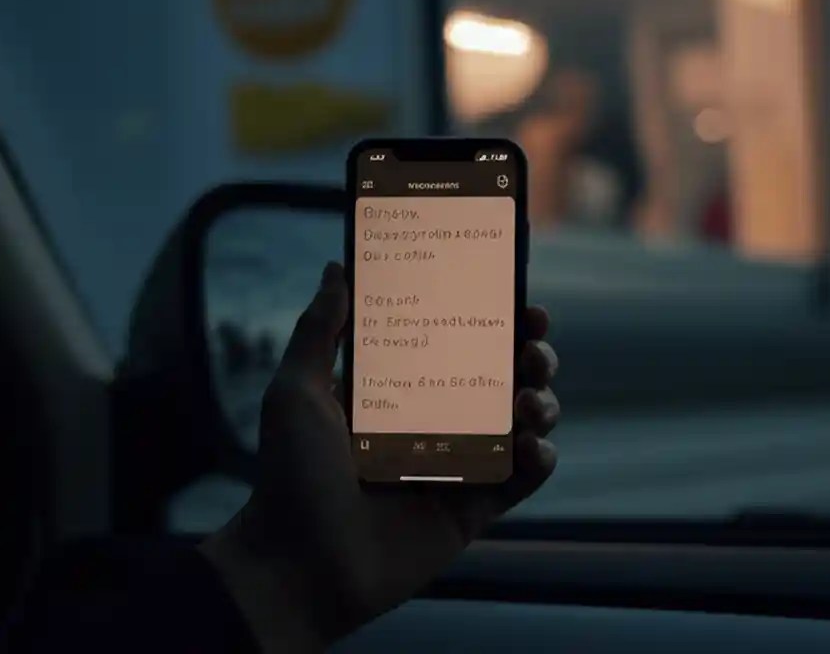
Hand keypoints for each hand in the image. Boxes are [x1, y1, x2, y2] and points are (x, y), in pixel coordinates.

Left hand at [200, 262, 559, 651]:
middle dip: (529, 356)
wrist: (298, 563)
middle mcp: (434, 422)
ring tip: (526, 403)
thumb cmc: (289, 475)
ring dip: (540, 403)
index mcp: (399, 390)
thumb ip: (319, 329)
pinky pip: (521, 481)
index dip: (493, 319)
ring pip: (521, 423)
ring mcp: (456, 466)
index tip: (517, 299)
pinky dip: (538, 460)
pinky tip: (530, 448)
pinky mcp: (471, 511)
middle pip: (501, 377)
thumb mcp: (296, 391)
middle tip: (530, 348)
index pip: (457, 343)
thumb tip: (336, 267)